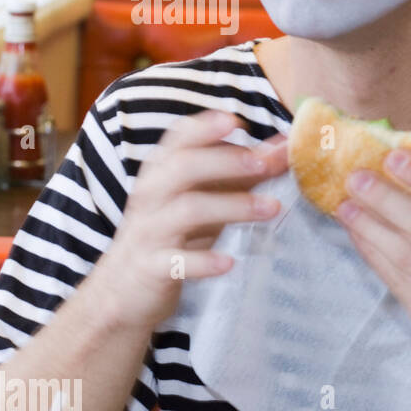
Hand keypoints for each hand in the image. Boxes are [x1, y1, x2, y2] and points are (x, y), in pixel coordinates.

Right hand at [91, 111, 287, 331]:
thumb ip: (244, 172)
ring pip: (186, 210)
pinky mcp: (153, 268)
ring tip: (272, 208)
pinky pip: (176, 262)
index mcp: (163, 171)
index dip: (205, 127)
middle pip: (183, 167)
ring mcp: (150, 231)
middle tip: (266, 163)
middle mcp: (152, 195)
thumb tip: (287, 145)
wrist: (124, 289)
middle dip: (226, 161)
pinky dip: (203, 261)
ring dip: (232, 206)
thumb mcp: (206, 197)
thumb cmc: (173, 232)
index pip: (178, 139)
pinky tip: (229, 262)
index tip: (237, 121)